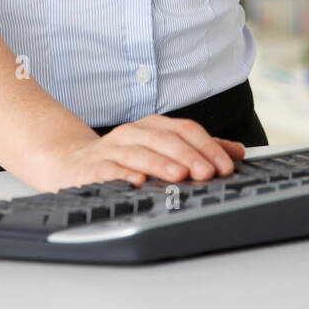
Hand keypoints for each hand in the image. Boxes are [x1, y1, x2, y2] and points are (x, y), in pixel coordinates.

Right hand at [29, 114, 245, 191]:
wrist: (72, 163)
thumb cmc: (123, 158)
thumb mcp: (161, 148)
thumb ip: (198, 150)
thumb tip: (236, 152)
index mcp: (152, 126)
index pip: (185, 129)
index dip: (207, 145)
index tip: (226, 164)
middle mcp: (133, 133)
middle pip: (165, 139)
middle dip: (189, 155)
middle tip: (208, 172)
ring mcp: (111, 149)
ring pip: (139, 152)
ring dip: (161, 164)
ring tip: (180, 175)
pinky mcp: (92, 167)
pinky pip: (109, 170)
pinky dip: (123, 175)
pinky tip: (137, 182)